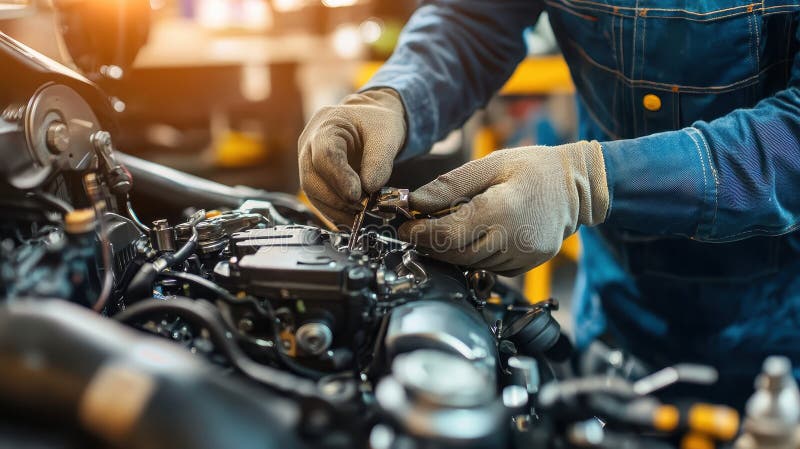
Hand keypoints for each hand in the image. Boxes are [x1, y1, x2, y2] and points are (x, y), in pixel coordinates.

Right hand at [298, 88, 405, 224]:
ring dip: (335, 209)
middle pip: (311, 179)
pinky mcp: (314, 178)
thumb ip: (379, 160)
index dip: (339, 178)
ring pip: (312, 193)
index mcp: (326, 125)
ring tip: (360, 216)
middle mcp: (309, 144)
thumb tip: (370, 189)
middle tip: (362, 208)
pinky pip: (318, 199)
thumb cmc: (375, 123)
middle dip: (336, 199)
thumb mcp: (385, 134)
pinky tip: (353, 217)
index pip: (324, 155)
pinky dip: (335, 211)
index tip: (357, 195)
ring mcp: (308, 162)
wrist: (368, 121)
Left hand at [399, 141, 608, 275]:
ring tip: (442, 231)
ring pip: (472, 264)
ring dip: (451, 252)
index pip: (448, 235)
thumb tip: (415, 201)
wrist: (578, 185)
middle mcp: (513, 239)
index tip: (404, 227)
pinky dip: (474, 255)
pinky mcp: (528, 265)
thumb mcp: (490, 164)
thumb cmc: (535, 168)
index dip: (421, 234)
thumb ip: (450, 185)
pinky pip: (490, 267)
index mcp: (502, 210)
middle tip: (415, 231)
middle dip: (431, 245)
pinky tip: (472, 237)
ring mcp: (523, 256)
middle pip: (456, 255)